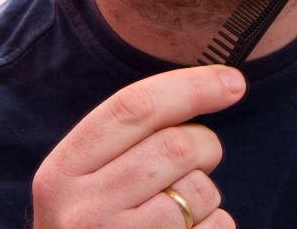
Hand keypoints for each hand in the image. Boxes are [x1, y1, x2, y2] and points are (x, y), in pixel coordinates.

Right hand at [32, 65, 245, 227]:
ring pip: (200, 189)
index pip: (135, 107)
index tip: (234, 82)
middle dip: (205, 145)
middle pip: (178, 144)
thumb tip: (222, 85)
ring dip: (207, 193)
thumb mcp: (91, 179)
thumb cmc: (100, 224)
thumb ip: (133, 136)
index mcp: (63, 171)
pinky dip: (215, 225)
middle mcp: (83, 209)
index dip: (192, 86)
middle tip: (198, 162)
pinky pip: (216, 227)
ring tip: (181, 210)